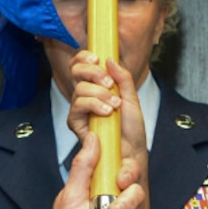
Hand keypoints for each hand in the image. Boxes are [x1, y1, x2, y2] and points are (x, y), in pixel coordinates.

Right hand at [66, 52, 148, 178]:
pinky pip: (78, 105)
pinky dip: (94, 105)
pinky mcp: (76, 122)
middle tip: (110, 84)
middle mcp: (85, 95)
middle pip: (76, 71)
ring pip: (79, 88)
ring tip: (115, 105)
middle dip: (94, 72)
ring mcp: (79, 108)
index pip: (80, 64)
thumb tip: (109, 59)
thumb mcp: (132, 97)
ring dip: (100, 93)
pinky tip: (107, 112)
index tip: (97, 59)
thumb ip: (123, 77)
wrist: (131, 150)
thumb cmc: (131, 128)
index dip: (84, 57)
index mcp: (96, 86)